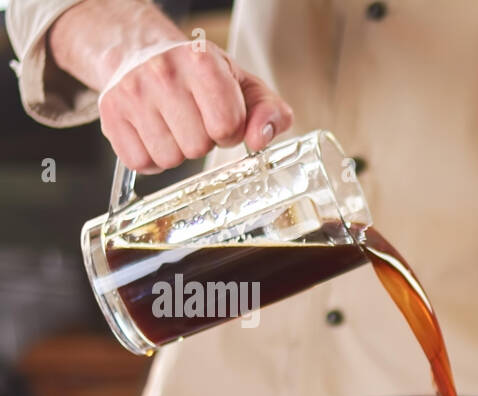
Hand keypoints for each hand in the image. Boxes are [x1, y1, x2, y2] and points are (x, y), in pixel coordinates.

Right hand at [49, 0, 291, 171]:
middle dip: (202, 141)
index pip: (227, 126)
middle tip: (194, 119)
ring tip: (173, 124)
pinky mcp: (110, 113)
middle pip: (197, 147)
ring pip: (169, 159)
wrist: (142, 53)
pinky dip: (151, 158)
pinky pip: (140, 163)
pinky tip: (153, 133)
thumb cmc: (200, 76)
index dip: (229, 132)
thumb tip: (259, 140)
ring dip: (177, 151)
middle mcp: (162, 72)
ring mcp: (131, 92)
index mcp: (201, 61)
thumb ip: (270, 112)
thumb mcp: (244, 85)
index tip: (220, 119)